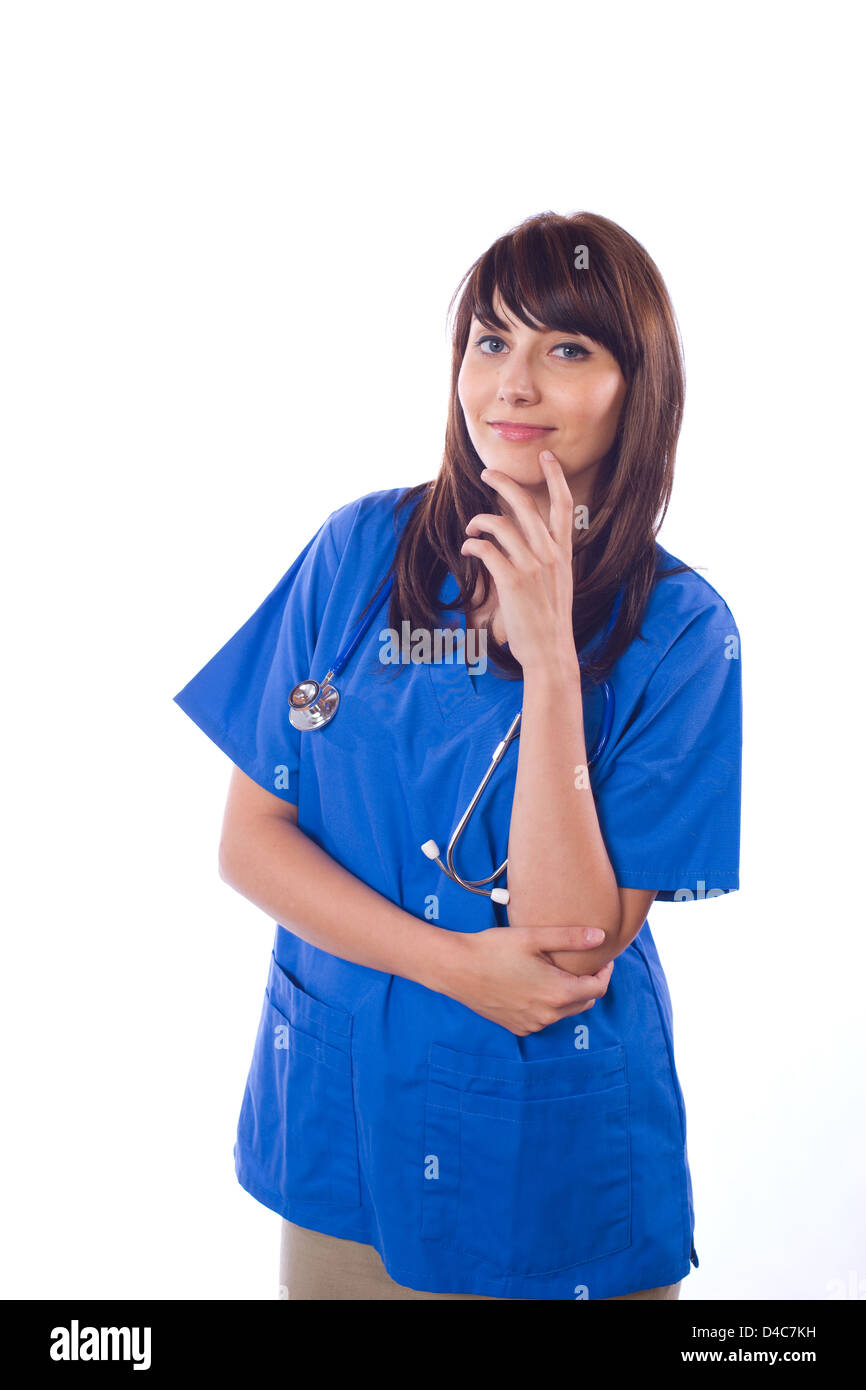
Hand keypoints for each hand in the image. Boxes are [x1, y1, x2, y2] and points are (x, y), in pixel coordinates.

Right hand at [442, 926, 614, 1035]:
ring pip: (564, 1012)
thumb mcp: (533, 937)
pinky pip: (544, 1018)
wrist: (456, 968)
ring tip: (557, 971)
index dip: (605, 972)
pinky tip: (535, 984)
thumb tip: (601, 936)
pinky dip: (548, 1004)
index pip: (598, 989)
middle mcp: (548, 1015)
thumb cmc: (493, 948)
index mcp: (558, 993)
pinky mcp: (517, 1027)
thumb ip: (571, 938)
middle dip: (588, 983)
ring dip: (568, 994)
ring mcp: (532, 1024)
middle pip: (584, 1002)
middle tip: (581, 962)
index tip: (602, 958)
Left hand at [460, 451, 575, 671]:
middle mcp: (549, 554)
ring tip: (471, 528)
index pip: (564, 505)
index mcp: (563, 552)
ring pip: (501, 523)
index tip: (546, 457)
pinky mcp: (512, 580)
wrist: (551, 651)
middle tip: (487, 473)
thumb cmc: (551, 621)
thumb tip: (533, 544)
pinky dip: (473, 544)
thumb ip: (549, 560)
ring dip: (480, 520)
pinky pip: (486, 549)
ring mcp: (531, 566)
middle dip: (504, 482)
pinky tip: (468, 548)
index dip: (555, 477)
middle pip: (525, 504)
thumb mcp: (560, 583)